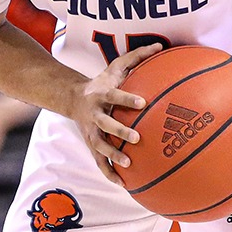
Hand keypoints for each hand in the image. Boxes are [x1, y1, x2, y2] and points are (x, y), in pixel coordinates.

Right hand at [68, 42, 160, 183]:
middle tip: (137, 138)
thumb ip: (136, 57)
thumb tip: (160, 45)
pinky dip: (110, 174)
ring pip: (100, 146)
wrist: (72, 98)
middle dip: (120, 132)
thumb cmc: (102, 82)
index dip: (127, 99)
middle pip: (105, 124)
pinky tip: (125, 185)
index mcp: (101, 95)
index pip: (114, 96)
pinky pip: (99, 162)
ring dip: (113, 156)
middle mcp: (94, 115)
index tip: (143, 103)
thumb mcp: (115, 66)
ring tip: (129, 164)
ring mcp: (91, 132)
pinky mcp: (91, 145)